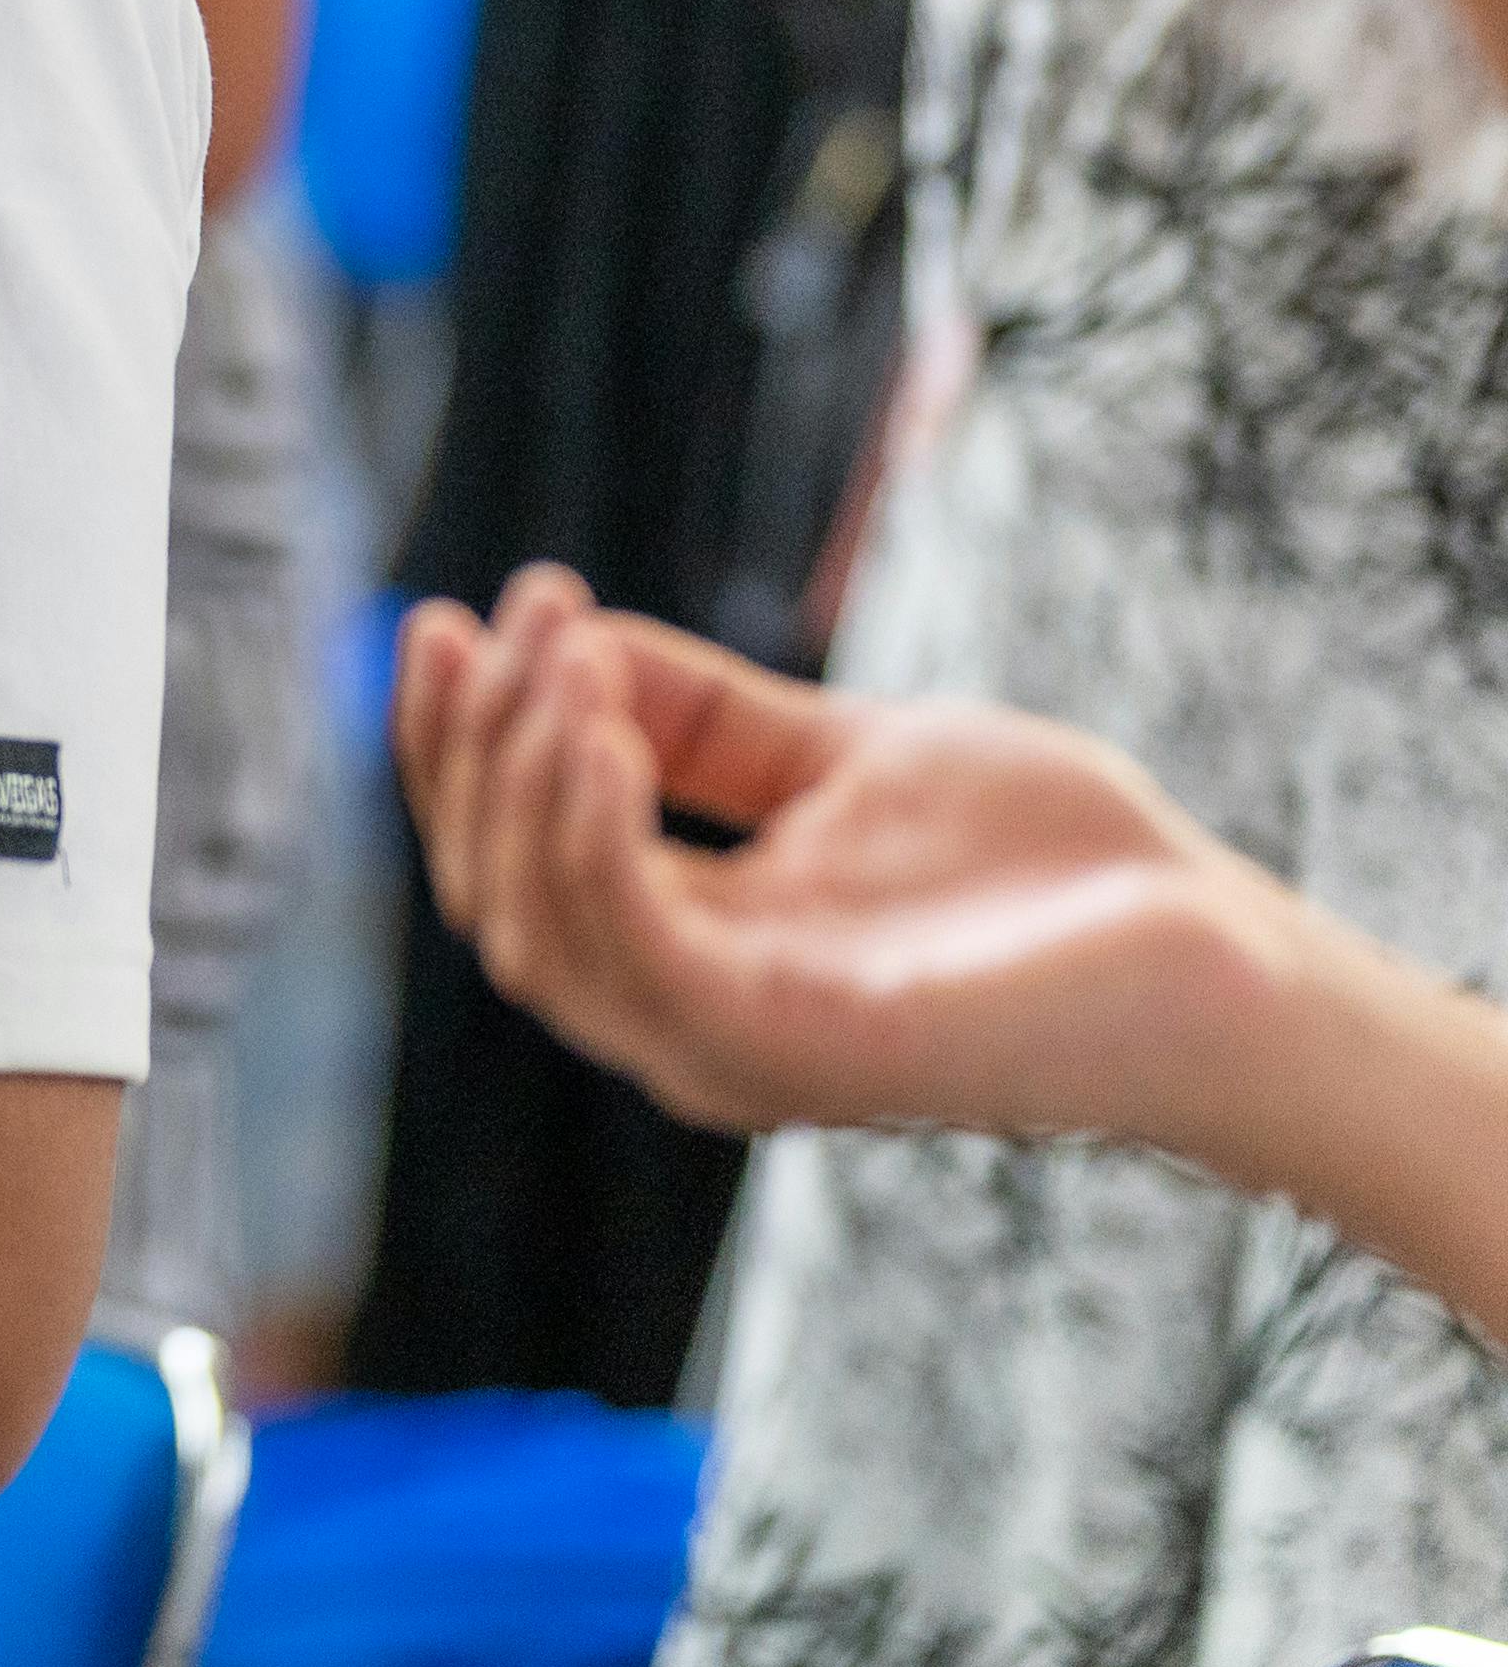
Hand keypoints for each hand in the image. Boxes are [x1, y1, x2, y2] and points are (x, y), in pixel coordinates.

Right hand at [396, 566, 1280, 1148]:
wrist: (1222, 954)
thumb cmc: (1054, 870)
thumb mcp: (845, 755)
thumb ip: (707, 720)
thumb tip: (563, 635)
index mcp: (691, 955)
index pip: (508, 862)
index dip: (451, 746)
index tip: (443, 617)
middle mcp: (686, 1019)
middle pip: (493, 897)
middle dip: (474, 746)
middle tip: (517, 616)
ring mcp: (733, 1047)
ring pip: (536, 930)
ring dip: (520, 779)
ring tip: (561, 661)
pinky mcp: (791, 1050)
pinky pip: (633, 952)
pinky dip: (586, 842)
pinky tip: (599, 737)